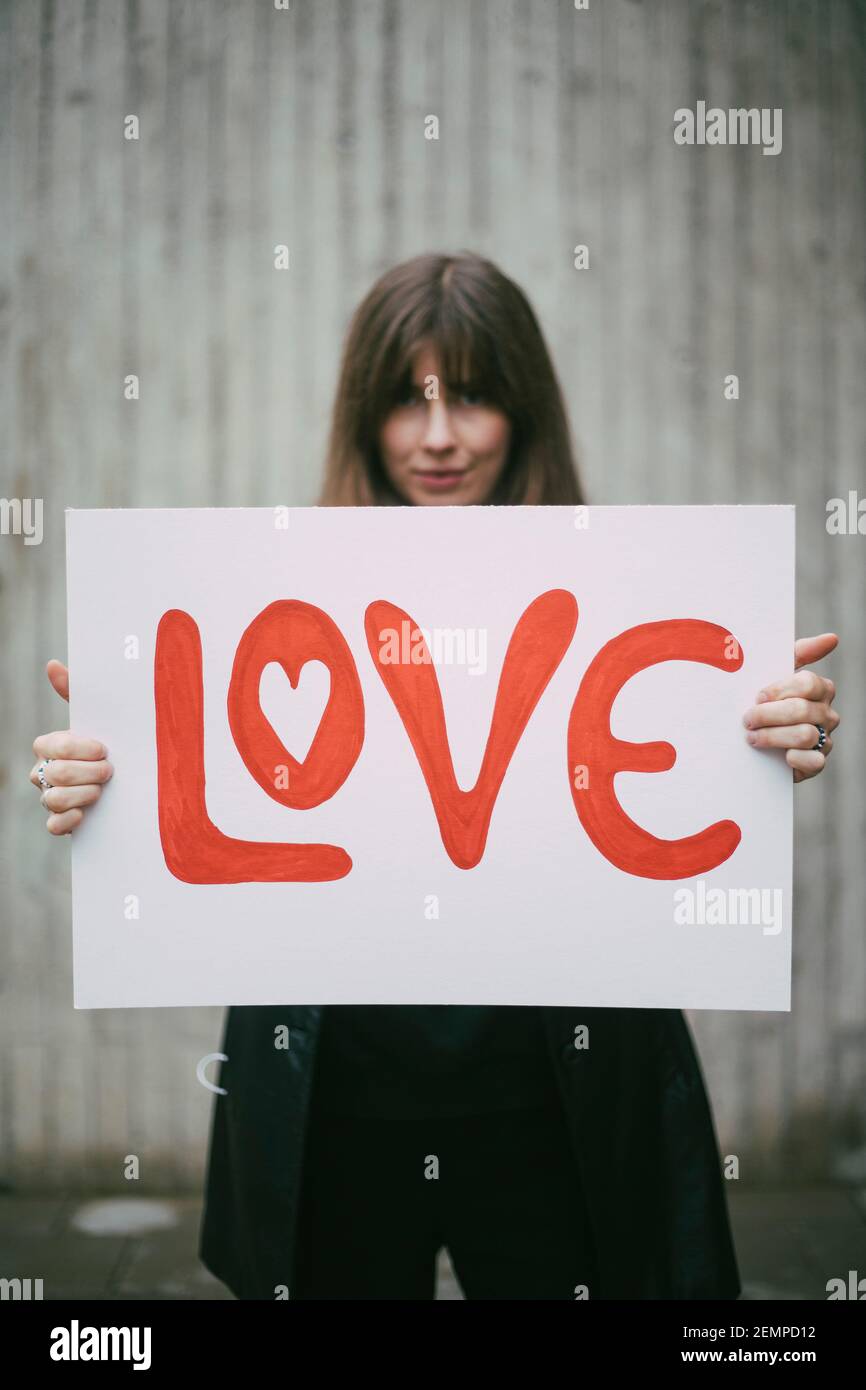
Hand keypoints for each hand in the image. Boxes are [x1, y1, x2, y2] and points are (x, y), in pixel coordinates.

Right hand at [29, 660, 113, 834]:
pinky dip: (69, 821)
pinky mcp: (60, 821)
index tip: (104, 748)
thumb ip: (75, 692)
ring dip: (83, 795)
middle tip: (110, 771)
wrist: (127, 779)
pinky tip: (86, 813)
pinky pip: (53, 826)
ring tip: (102, 791)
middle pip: (55, 774)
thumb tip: (52, 664)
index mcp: (49, 746)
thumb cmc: (107, 745)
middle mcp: (43, 772)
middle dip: (87, 773)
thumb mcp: (96, 719)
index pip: (54, 746)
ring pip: (52, 800)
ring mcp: (49, 797)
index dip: (80, 749)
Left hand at [742, 633, 839, 783]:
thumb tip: (833, 638)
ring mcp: (825, 739)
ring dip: (773, 737)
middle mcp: (827, 713)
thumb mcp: (776, 674)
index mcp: (821, 689)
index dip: (779, 690)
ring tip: (752, 738)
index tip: (757, 696)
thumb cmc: (767, 702)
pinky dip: (796, 759)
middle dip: (768, 715)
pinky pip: (815, 761)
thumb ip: (799, 653)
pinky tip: (781, 757)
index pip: (808, 683)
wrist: (756, 743)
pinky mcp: (817, 763)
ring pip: (805, 736)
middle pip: (802, 710)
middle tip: (747, 720)